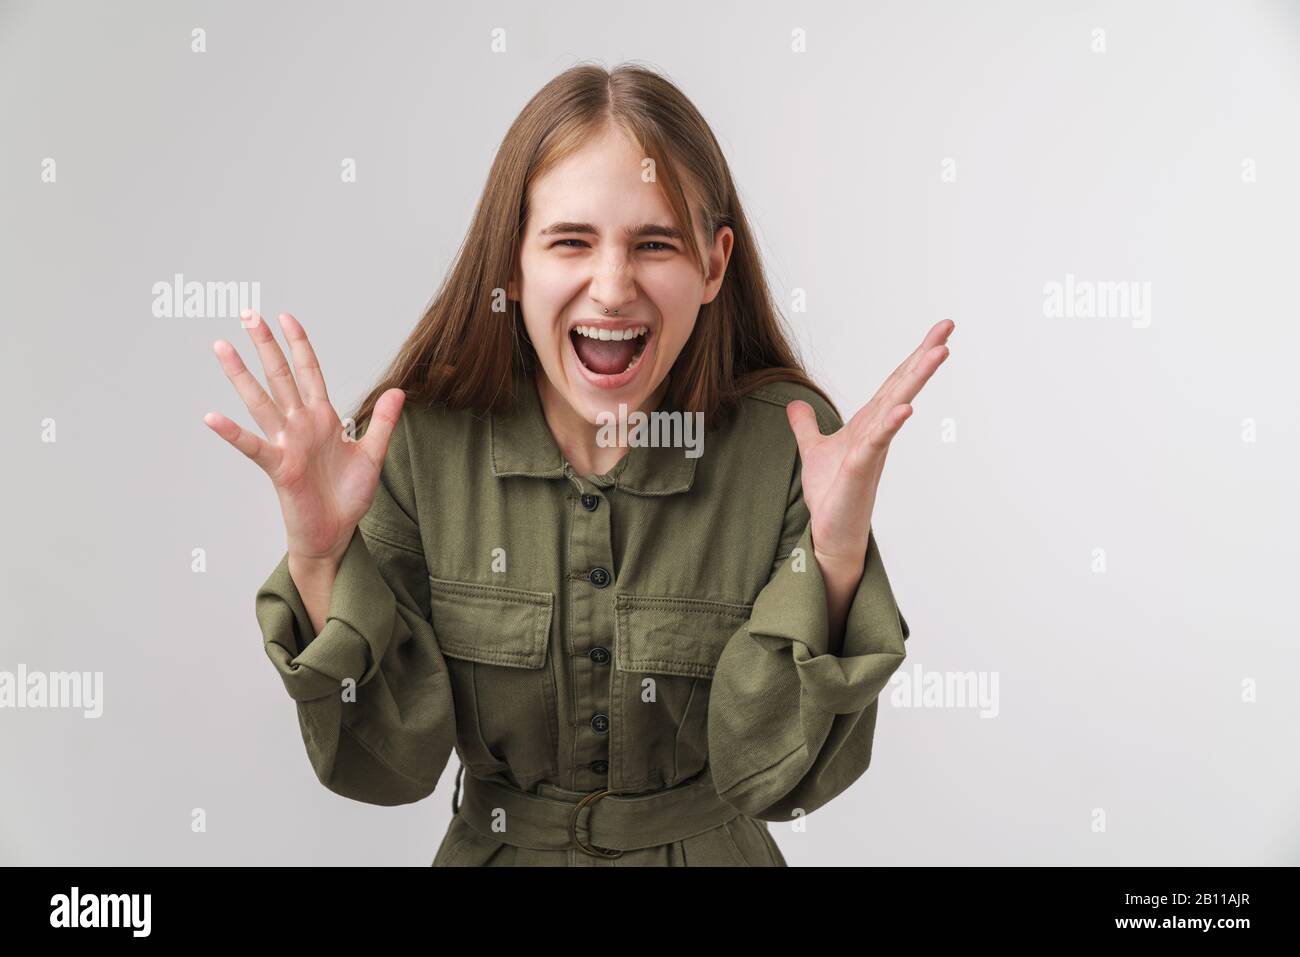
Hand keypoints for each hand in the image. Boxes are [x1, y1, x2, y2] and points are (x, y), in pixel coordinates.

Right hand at [204, 310, 405, 565]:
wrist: (336, 534)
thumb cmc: (349, 497)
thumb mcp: (373, 455)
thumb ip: (382, 422)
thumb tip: (398, 390)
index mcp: (322, 419)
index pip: (309, 373)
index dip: (300, 345)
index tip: (287, 317)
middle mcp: (300, 426)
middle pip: (280, 377)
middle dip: (266, 346)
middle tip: (248, 314)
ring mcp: (287, 444)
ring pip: (261, 402)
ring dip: (241, 376)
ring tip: (221, 347)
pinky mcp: (280, 468)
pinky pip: (253, 446)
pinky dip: (232, 433)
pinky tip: (212, 417)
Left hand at [786, 319, 952, 571]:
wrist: (830, 533)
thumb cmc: (831, 495)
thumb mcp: (813, 450)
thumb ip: (807, 426)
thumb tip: (795, 403)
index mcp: (869, 422)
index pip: (894, 381)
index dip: (914, 355)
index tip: (938, 330)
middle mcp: (877, 431)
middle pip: (903, 385)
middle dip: (925, 355)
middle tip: (948, 326)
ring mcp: (873, 449)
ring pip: (897, 406)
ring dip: (916, 379)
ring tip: (939, 352)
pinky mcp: (861, 469)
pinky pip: (877, 442)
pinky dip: (890, 424)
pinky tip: (905, 408)